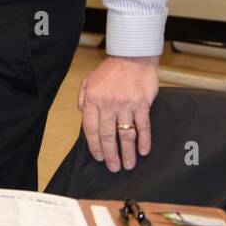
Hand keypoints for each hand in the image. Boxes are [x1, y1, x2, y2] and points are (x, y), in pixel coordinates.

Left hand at [77, 55, 158, 171]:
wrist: (132, 58)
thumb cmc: (110, 71)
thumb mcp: (88, 81)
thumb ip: (83, 98)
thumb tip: (82, 114)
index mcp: (92, 100)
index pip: (90, 128)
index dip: (94, 145)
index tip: (99, 157)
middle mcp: (108, 105)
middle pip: (107, 135)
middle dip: (110, 154)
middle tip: (114, 167)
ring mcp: (126, 105)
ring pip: (125, 134)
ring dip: (127, 152)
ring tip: (128, 165)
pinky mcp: (142, 105)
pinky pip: (143, 126)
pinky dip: (144, 140)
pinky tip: (143, 151)